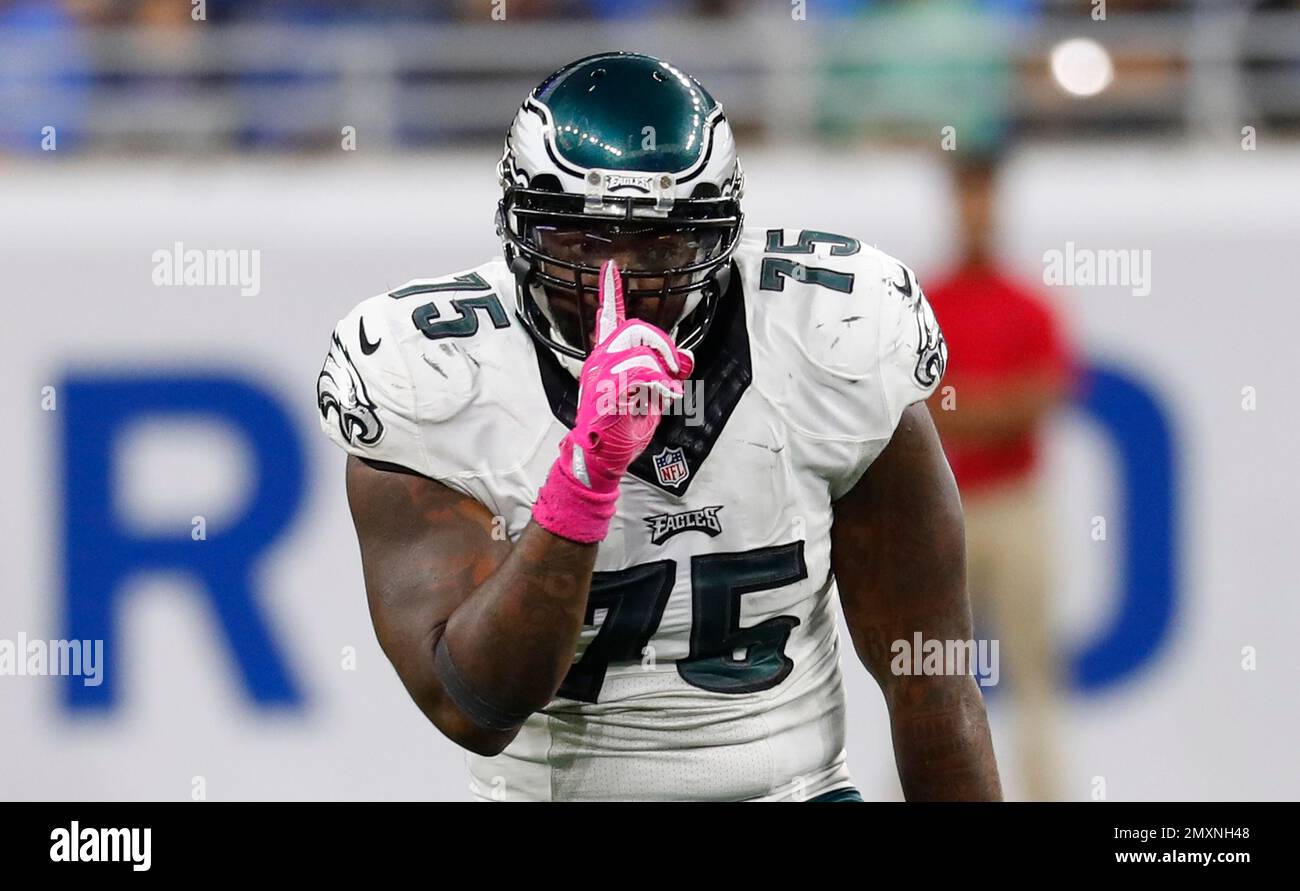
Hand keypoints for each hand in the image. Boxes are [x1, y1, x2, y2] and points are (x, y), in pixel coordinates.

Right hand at [533, 261, 693, 542]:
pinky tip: (669, 396)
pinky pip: (641, 372)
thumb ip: (662, 375)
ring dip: (663, 368)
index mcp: (606, 359)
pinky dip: (662, 384)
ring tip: (670, 388)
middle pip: (634, 328)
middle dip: (662, 344)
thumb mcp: (647, 397)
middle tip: (675, 367)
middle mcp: (599, 362)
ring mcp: (600, 375)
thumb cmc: (619, 431)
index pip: (607, 318)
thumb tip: (684, 360)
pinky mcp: (607, 391)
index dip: (609, 292)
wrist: (600, 460)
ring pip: (640, 350)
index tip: (610, 268)